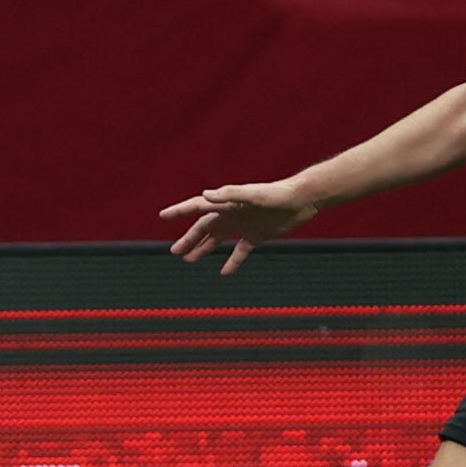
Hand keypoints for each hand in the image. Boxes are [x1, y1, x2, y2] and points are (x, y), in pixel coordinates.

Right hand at [159, 180, 318, 274]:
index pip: (198, 207)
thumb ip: (230, 194)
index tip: (163, 216)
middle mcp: (232, 213)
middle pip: (205, 228)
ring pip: (218, 240)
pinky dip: (232, 261)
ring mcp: (243, 225)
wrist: (302, 199)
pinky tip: (225, 273)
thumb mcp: (254, 194)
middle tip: (174, 251)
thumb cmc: (278, 193)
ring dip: (204, 249)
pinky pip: (240, 251)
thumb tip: (205, 195)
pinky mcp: (257, 235)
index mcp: (227, 202)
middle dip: (189, 239)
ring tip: (189, 260)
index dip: (180, 211)